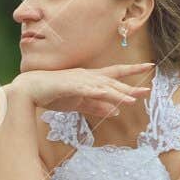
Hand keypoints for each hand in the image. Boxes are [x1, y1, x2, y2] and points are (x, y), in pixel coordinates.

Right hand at [11, 62, 154, 119]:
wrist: (30, 89)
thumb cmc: (52, 94)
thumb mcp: (79, 103)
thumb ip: (97, 107)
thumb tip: (116, 112)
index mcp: (89, 79)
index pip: (114, 73)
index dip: (131, 71)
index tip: (148, 67)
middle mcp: (88, 76)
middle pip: (114, 80)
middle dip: (131, 85)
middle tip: (149, 89)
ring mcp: (80, 80)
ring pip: (104, 86)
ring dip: (119, 93)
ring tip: (134, 99)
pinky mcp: (72, 86)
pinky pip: (90, 91)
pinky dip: (101, 94)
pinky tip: (110, 97)